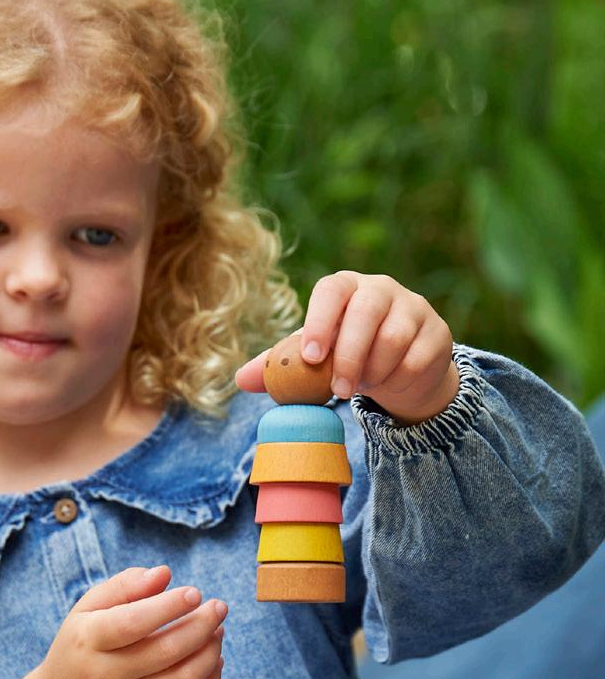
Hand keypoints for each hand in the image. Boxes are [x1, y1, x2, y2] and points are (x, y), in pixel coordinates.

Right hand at [35, 565, 225, 678]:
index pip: (133, 623)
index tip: (195, 593)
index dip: (168, 607)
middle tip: (219, 607)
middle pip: (165, 651)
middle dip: (201, 626)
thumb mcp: (87, 611)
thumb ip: (124, 587)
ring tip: (217, 632)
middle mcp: (101, 677)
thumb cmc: (81, 647)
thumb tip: (164, 573)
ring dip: (210, 653)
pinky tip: (214, 661)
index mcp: (86, 641)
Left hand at [234, 271, 459, 423]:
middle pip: (366, 312)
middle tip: (337, 390)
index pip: (331, 291)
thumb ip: (280, 366)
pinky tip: (387, 384)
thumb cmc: (344, 357)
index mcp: (344, 288)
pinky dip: (398, 379)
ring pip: (394, 337)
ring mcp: (414, 307)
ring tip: (360, 387)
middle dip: (348, 356)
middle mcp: (381, 289)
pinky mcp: (438, 332)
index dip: (320, 321)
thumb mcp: (311, 360)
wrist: (397, 372)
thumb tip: (240, 380)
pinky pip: (417, 359)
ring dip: (373, 371)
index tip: (311, 357)